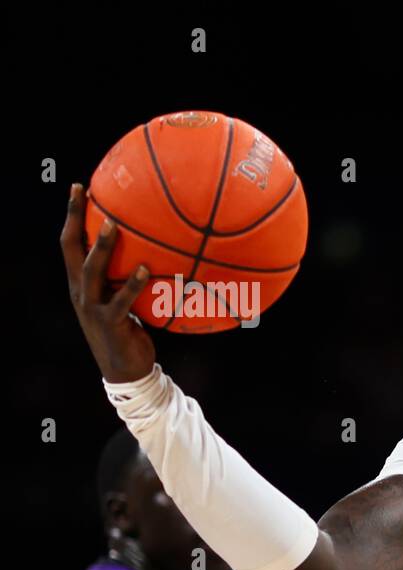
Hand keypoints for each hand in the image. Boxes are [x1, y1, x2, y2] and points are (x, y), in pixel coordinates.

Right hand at [61, 183, 156, 382]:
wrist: (126, 370)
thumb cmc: (129, 330)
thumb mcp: (123, 300)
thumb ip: (128, 278)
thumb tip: (155, 252)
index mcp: (81, 284)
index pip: (71, 243)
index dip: (72, 216)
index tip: (79, 188)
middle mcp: (81, 292)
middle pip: (72, 249)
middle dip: (76, 220)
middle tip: (85, 193)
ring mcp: (92, 307)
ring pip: (91, 271)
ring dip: (102, 247)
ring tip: (113, 224)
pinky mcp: (110, 323)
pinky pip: (120, 300)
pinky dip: (133, 284)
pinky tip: (146, 269)